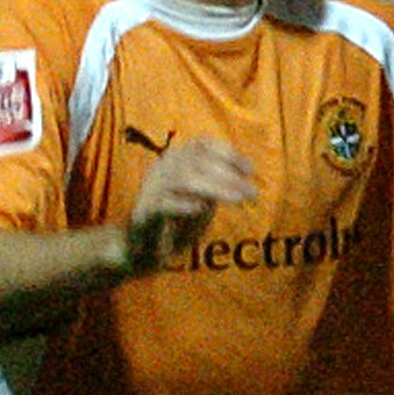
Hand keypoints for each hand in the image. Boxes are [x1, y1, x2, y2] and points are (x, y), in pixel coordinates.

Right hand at [121, 137, 257, 272]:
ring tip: (238, 200)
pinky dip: (183, 204)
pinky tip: (201, 208)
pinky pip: (163, 203)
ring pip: (184, 179)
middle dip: (229, 175)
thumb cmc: (176, 222)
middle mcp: (162, 168)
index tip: (250, 170)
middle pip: (197, 161)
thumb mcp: (202, 200)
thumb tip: (240, 178)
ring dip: (216, 188)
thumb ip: (216, 186)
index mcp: (175, 160)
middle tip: (251, 193)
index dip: (229, 154)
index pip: (203, 145)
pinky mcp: (144, 212)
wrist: (141, 248)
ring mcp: (151, 188)